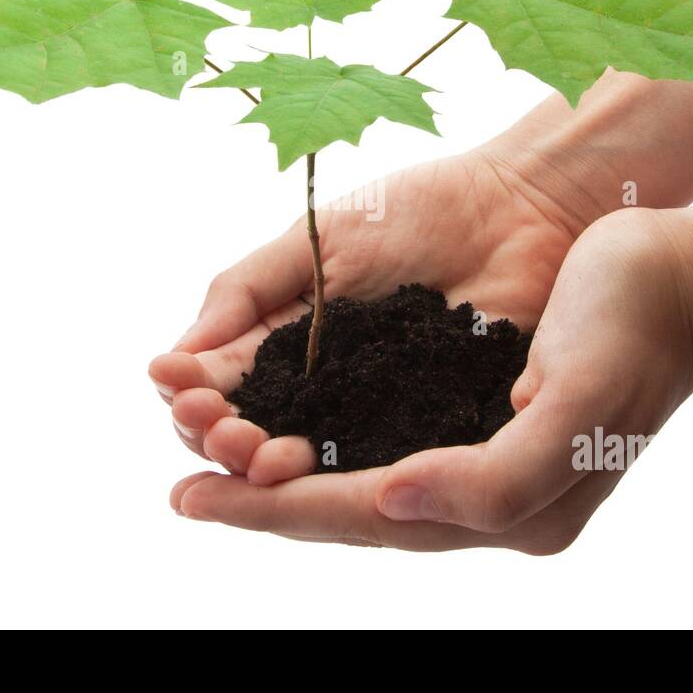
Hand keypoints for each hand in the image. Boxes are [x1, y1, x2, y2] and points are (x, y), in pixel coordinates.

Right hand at [148, 137, 593, 484]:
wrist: (520, 210)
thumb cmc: (416, 211)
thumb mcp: (315, 240)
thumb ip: (246, 291)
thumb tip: (172, 360)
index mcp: (283, 344)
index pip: (219, 390)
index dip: (193, 399)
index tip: (184, 388)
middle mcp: (321, 392)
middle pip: (250, 441)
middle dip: (223, 442)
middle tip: (225, 429)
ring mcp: (373, 419)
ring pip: (305, 469)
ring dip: (267, 472)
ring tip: (261, 453)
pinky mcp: (431, 439)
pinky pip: (378, 472)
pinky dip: (339, 481)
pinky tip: (313, 471)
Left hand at [167, 207, 692, 551]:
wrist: (683, 269)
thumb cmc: (637, 322)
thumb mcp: (580, 400)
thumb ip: (495, 476)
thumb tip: (391, 500)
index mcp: (513, 507)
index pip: (369, 515)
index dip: (277, 511)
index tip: (196, 499)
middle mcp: (489, 496)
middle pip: (351, 510)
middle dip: (263, 504)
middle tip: (181, 494)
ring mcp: (479, 456)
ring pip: (357, 479)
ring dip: (281, 476)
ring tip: (208, 464)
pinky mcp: (471, 413)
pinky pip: (381, 440)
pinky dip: (321, 438)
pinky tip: (278, 431)